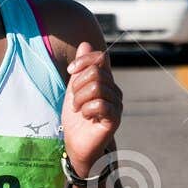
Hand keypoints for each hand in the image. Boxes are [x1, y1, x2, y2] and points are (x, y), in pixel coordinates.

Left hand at [61, 42, 122, 175]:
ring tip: (78, 110)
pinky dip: (87, 109)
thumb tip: (85, 43)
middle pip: (96, 72)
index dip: (84, 60)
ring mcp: (116, 104)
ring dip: (80, 99)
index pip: (101, 57)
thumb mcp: (74, 89)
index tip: (70, 71)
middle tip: (74, 100)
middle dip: (78, 85)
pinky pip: (100, 104)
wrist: (77, 144)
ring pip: (97, 87)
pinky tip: (86, 117)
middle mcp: (114, 90)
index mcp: (105, 81)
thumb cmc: (76, 118)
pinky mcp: (114, 118)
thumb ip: (80, 68)